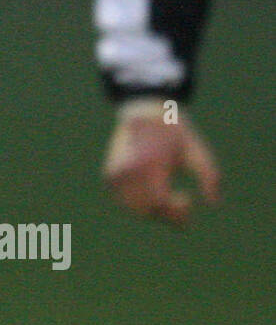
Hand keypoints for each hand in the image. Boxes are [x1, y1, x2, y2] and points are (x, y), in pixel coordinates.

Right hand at [102, 99, 221, 224]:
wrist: (143, 111)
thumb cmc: (174, 132)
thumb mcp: (196, 151)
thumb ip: (210, 176)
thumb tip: (213, 203)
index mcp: (150, 163)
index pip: (159, 202)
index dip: (176, 211)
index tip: (188, 199)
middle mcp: (128, 170)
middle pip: (148, 210)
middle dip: (167, 213)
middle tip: (181, 199)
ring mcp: (116, 174)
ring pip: (135, 208)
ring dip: (154, 210)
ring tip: (168, 195)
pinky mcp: (110, 177)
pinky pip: (125, 201)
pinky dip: (140, 202)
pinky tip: (152, 191)